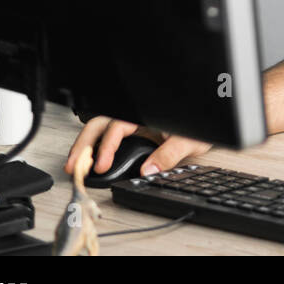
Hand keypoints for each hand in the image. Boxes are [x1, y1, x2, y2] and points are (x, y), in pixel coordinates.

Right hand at [65, 115, 212, 178]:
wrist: (209, 116)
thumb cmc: (201, 124)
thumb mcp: (190, 140)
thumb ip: (169, 154)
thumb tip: (149, 170)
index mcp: (147, 113)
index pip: (118, 126)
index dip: (107, 146)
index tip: (101, 165)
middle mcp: (136, 114)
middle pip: (101, 122)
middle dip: (83, 143)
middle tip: (73, 165)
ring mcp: (133, 121)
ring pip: (100, 127)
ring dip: (84, 144)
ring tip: (74, 164)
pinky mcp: (133, 130)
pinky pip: (108, 134)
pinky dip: (94, 146)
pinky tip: (88, 159)